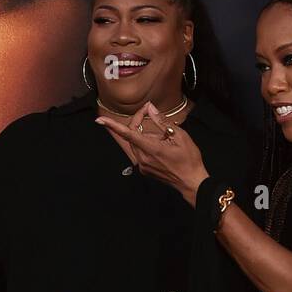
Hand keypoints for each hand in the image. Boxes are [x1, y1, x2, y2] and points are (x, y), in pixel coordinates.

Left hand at [94, 100, 209, 203]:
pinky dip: (147, 145)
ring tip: (163, 138)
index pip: (128, 133)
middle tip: (150, 112)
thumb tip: (151, 109)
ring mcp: (143, 166)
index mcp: (151, 149)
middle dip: (139, 121)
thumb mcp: (180, 136)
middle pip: (132, 134)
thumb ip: (162, 122)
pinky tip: (161, 148)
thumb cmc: (189, 160)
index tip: (100, 120)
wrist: (191, 182)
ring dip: (145, 135)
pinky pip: (141, 152)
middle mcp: (143, 158)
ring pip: (136, 143)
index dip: (113, 126)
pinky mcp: (145, 170)